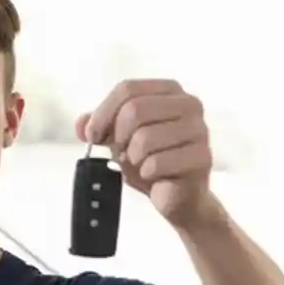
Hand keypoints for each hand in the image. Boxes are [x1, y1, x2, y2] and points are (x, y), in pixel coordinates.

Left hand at [75, 79, 217, 227]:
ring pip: (145, 138)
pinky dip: (146, 173)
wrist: (177, 195)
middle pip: (135, 109)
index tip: (93, 135)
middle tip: (122, 152)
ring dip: (133, 158)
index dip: (103, 113)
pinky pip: (157, 163)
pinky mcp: (202, 157)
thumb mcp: (119, 140)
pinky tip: (153, 175)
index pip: (127, 89)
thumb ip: (99, 126)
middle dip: (119, 137)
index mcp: (170, 91)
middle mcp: (190, 104)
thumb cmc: (150, 161)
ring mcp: (199, 130)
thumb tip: (81, 124)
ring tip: (141, 163)